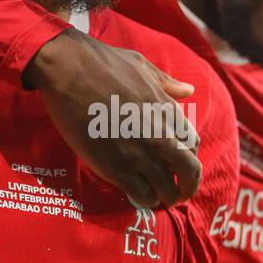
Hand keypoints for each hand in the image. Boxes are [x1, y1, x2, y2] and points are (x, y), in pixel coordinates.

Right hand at [25, 29, 202, 208]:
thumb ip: (166, 83)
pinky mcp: (116, 167)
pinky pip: (142, 194)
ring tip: (158, 198)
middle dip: (189, 186)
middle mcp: (160, 135)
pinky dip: (144, 199)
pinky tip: (139, 196)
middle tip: (180, 193)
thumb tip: (188, 90)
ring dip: (166, 196)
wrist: (70, 70)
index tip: (179, 163)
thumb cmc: (104, 64)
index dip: (189, 157)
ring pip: (167, 188)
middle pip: (189, 171)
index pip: (192, 144)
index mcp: (167, 111)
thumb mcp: (142, 67)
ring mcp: (139, 153)